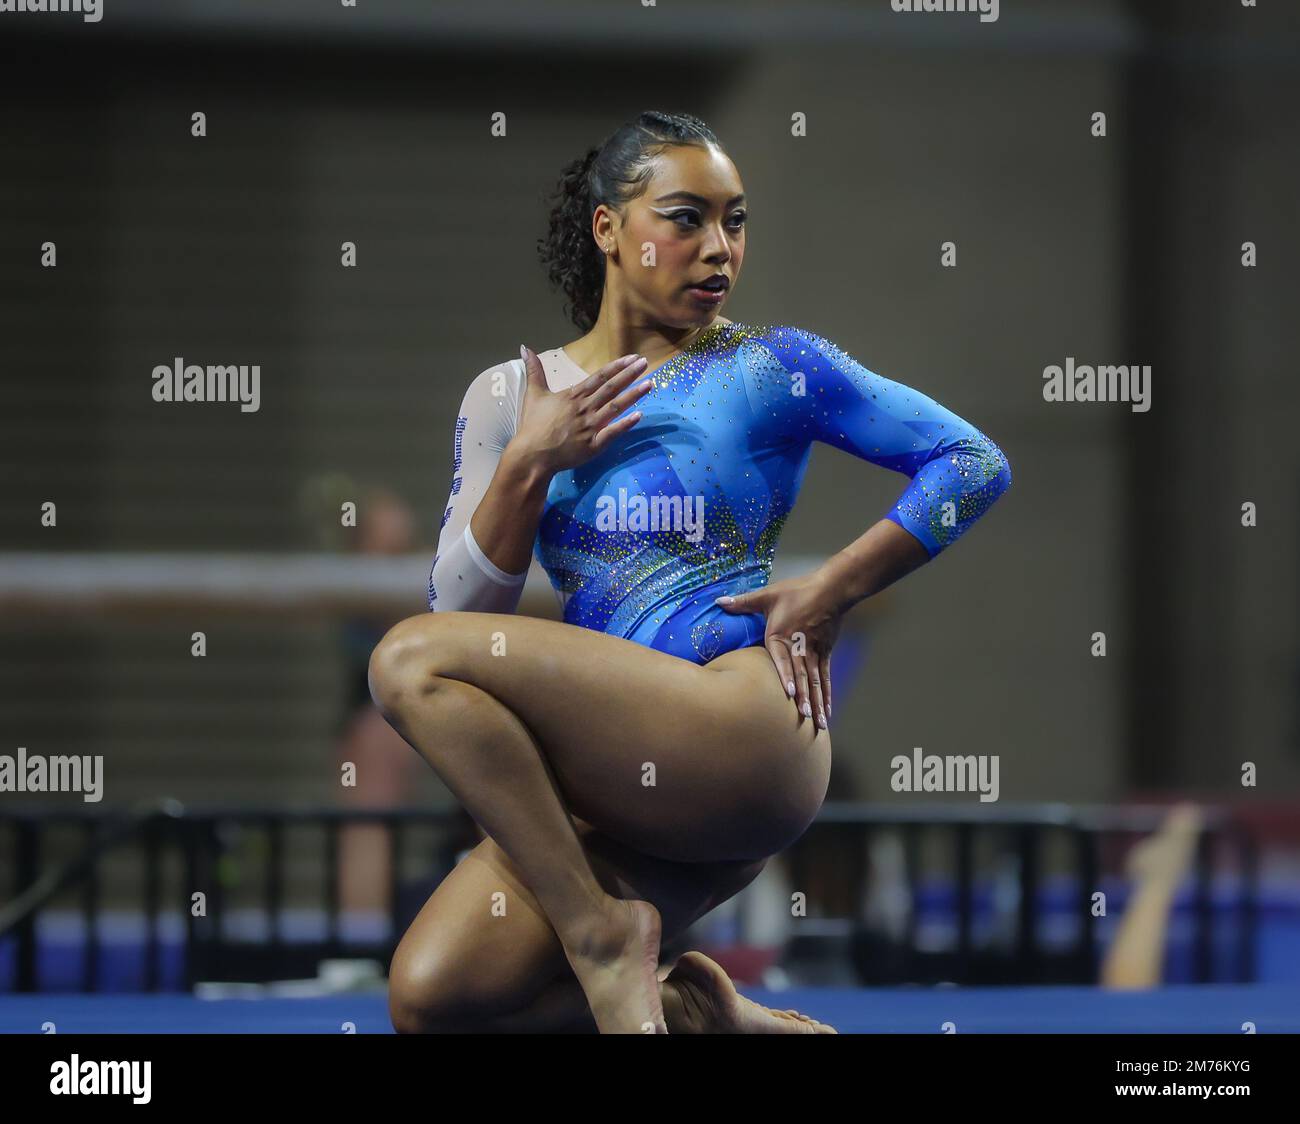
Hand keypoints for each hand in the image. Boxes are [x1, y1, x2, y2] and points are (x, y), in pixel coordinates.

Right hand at [514, 345, 655, 474]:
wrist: (531, 455)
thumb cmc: (533, 425)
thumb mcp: (533, 394)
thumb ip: (534, 370)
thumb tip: (525, 347)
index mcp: (573, 396)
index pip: (599, 377)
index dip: (617, 367)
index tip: (632, 358)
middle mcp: (584, 408)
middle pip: (610, 388)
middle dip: (629, 375)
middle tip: (646, 363)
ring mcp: (590, 427)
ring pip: (615, 408)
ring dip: (633, 396)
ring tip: (649, 385)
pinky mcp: (592, 445)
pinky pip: (612, 433)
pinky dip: (625, 424)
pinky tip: (640, 415)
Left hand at [716, 572, 843, 728]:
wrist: (830, 588)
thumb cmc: (797, 591)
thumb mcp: (768, 595)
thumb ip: (743, 602)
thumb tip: (718, 602)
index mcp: (781, 635)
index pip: (783, 659)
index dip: (786, 676)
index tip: (789, 693)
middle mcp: (799, 647)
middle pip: (802, 675)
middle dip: (804, 697)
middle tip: (804, 717)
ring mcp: (814, 651)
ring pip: (815, 680)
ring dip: (816, 701)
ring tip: (817, 722)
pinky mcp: (825, 652)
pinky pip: (825, 676)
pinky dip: (826, 693)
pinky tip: (827, 709)